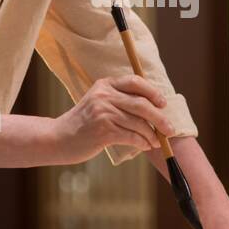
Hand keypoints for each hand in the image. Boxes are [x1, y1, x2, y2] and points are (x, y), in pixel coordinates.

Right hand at [52, 75, 175, 164]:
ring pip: (138, 123)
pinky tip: (145, 146)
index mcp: (105, 84)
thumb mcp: (99, 103)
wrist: (59, 138)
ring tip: (156, 142)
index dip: (153, 92)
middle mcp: (104, 95)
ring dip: (151, 135)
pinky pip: (131, 137)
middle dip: (160, 118)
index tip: (163, 104)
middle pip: (142, 104)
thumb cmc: (84, 123)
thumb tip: (154, 108)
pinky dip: (142, 143)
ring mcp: (103, 113)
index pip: (135, 82)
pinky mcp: (103, 131)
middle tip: (170, 130)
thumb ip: (120, 100)